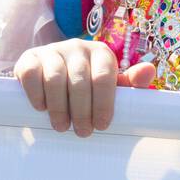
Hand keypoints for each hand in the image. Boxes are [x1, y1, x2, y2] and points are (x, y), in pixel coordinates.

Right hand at [13, 39, 155, 136]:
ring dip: (59, 107)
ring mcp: (52, 51)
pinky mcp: (30, 58)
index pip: (104, 76)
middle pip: (80, 80)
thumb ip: (130, 84)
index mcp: (101, 53)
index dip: (104, 103)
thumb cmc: (88, 87)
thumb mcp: (110, 87)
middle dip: (82, 111)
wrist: (51, 78)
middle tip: (83, 132)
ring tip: (62, 126)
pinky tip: (41, 108)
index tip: (102, 125)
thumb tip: (149, 70)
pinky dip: (36, 94)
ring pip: (55, 79)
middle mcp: (77, 47)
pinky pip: (32, 75)